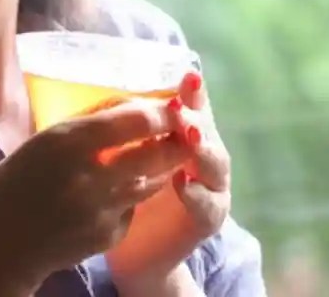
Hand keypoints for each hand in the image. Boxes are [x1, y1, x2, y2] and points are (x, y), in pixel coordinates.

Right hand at [0, 98, 191, 293]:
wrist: (0, 246)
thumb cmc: (16, 183)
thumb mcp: (44, 141)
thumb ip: (88, 124)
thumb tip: (134, 103)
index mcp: (68, 143)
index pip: (135, 121)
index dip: (163, 112)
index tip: (174, 106)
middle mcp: (90, 177)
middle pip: (156, 154)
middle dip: (177, 140)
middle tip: (187, 130)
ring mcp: (102, 211)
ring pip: (152, 182)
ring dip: (161, 167)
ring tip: (163, 155)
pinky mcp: (109, 236)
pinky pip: (133, 208)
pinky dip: (131, 198)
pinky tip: (115, 195)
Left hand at [106, 71, 232, 291]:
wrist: (134, 252)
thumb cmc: (126, 194)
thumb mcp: (122, 157)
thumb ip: (126, 129)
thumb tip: (111, 93)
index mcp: (185, 137)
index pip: (192, 108)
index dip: (194, 92)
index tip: (189, 76)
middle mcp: (204, 157)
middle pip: (207, 131)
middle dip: (195, 117)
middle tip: (179, 108)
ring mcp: (211, 189)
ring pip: (216, 164)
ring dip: (202, 149)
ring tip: (189, 138)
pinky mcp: (208, 220)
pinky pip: (209, 206)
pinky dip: (198, 194)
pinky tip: (183, 184)